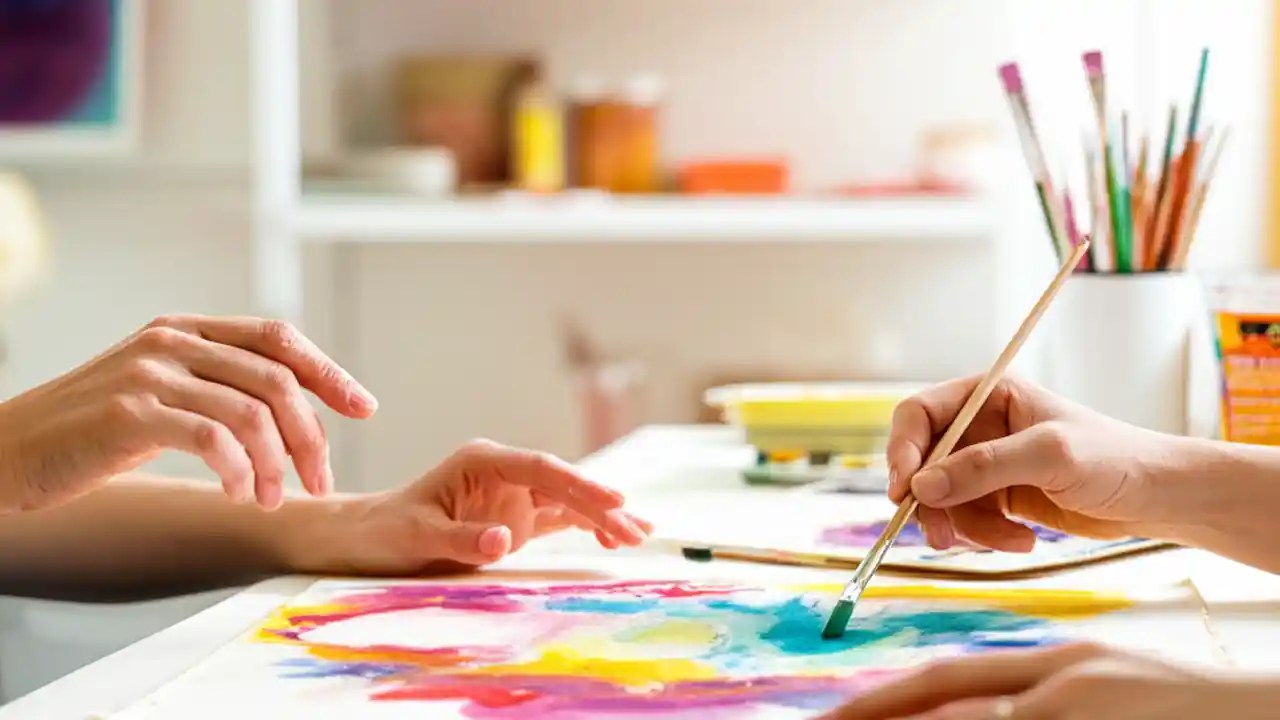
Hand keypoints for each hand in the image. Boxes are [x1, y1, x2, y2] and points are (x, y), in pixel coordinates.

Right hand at [0, 315, 374, 512]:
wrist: (12, 450)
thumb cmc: (95, 430)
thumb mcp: (166, 392)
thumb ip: (222, 386)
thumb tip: (299, 411)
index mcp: (188, 328)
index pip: (278, 337)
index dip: (327, 371)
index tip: (363, 407)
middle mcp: (172, 340)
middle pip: (276, 380)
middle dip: (311, 435)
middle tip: (319, 479)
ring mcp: (149, 372)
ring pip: (252, 413)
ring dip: (276, 465)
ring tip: (272, 498)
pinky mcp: (129, 411)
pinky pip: (213, 439)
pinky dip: (239, 471)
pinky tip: (239, 494)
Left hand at [297, 439, 651, 572]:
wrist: (366, 538)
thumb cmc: (387, 531)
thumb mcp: (418, 537)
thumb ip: (463, 538)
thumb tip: (504, 539)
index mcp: (483, 461)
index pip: (542, 469)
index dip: (579, 483)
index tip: (611, 500)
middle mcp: (504, 473)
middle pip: (563, 483)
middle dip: (601, 504)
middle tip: (635, 528)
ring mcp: (513, 496)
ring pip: (568, 501)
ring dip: (601, 516)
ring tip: (638, 535)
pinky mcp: (516, 518)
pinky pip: (560, 519)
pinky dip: (587, 527)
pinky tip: (612, 539)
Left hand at [818, 641, 1275, 719]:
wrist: (1256, 706)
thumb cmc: (1179, 703)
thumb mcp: (1102, 686)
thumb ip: (1040, 694)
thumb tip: (977, 707)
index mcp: (1052, 664)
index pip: (948, 678)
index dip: (888, 698)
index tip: (842, 715)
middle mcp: (1056, 681)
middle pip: (944, 697)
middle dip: (880, 712)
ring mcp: (1076, 705)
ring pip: (970, 718)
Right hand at [886, 376, 1175, 551]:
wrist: (1158, 498)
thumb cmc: (1116, 458)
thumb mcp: (1049, 456)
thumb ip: (984, 467)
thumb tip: (922, 486)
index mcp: (988, 396)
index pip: (919, 414)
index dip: (903, 449)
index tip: (904, 489)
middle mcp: (980, 427)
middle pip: (922, 462)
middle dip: (930, 501)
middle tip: (939, 535)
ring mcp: (988, 464)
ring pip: (942, 498)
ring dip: (965, 527)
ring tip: (1010, 541)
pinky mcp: (999, 497)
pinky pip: (966, 519)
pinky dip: (985, 536)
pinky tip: (1023, 540)